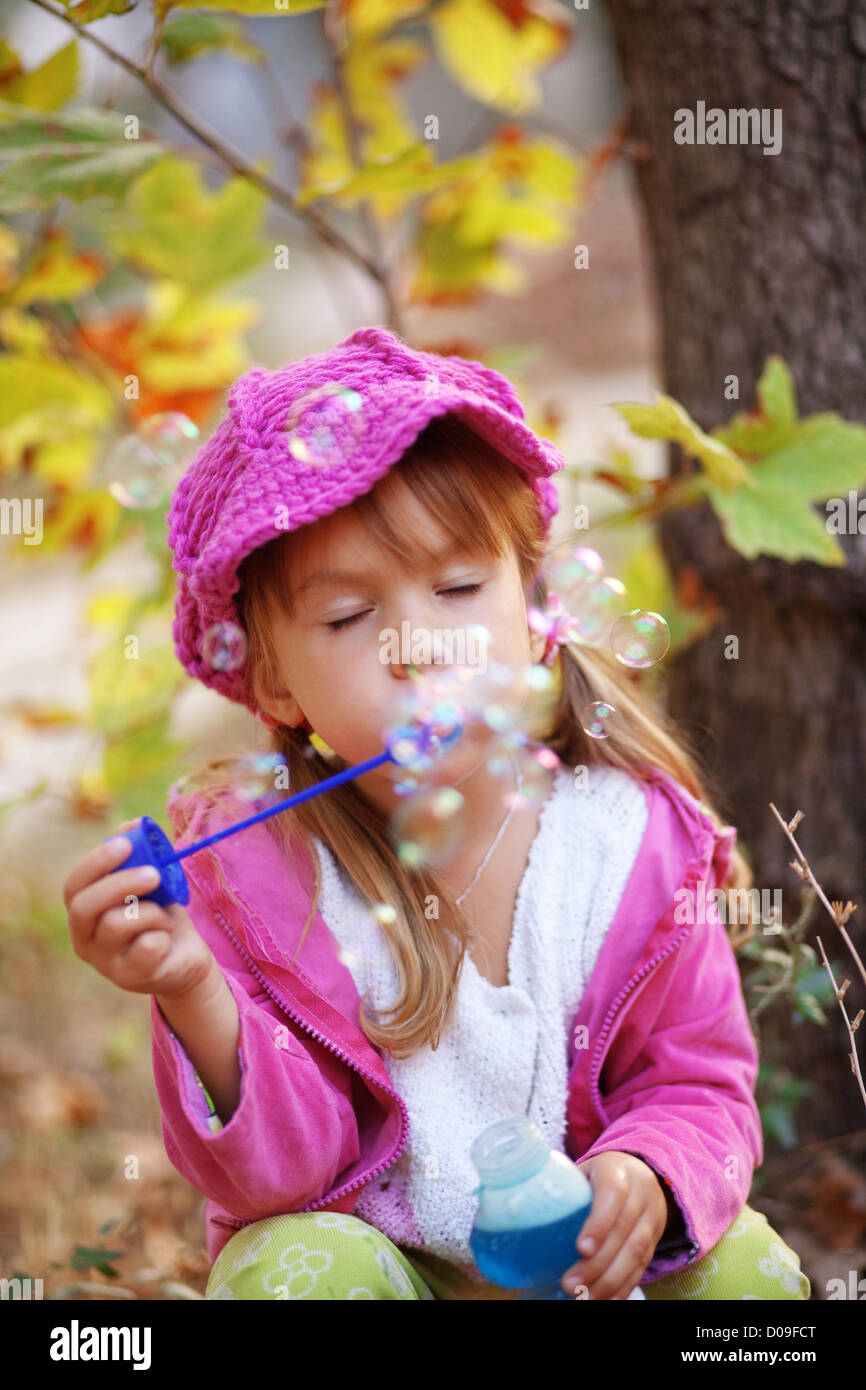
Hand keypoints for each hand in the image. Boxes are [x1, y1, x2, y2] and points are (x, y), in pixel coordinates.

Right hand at [64, 817, 213, 998]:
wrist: (185, 958)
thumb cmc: (161, 915)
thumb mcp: (151, 883)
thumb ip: (139, 854)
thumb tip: (132, 824)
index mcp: (83, 912)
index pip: (74, 886)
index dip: (96, 863)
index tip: (125, 844)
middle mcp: (83, 939)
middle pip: (85, 907)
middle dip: (120, 883)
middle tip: (154, 873)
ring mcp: (103, 962)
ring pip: (117, 925)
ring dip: (151, 912)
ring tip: (165, 915)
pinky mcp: (129, 977)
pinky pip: (146, 947)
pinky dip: (163, 934)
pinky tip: (167, 938)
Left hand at [560, 1151, 668, 1299]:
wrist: (640, 1170)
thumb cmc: (598, 1174)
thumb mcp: (583, 1170)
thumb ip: (564, 1187)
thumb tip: (522, 1208)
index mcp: (618, 1170)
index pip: (613, 1194)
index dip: (599, 1223)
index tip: (580, 1249)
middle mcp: (641, 1193)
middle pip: (624, 1231)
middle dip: (598, 1263)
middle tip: (570, 1283)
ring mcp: (652, 1217)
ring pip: (636, 1252)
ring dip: (610, 1280)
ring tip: (585, 1297)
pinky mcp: (655, 1239)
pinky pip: (643, 1266)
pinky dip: (624, 1286)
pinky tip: (606, 1299)